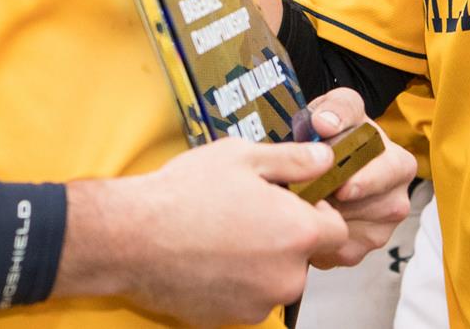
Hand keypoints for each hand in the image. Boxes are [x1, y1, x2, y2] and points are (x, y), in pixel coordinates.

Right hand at [59, 138, 347, 325]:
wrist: (132, 238)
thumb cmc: (184, 195)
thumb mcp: (242, 157)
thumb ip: (293, 160)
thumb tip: (323, 160)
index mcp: (297, 233)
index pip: (336, 231)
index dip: (317, 213)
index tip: (293, 202)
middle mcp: (286, 275)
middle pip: (303, 257)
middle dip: (284, 237)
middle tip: (247, 214)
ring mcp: (258, 302)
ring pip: (274, 278)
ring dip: (259, 261)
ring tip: (221, 235)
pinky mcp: (231, 319)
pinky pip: (246, 297)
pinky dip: (234, 281)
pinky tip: (208, 257)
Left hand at [304, 87, 417, 268]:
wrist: (320, 160)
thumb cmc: (333, 132)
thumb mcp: (336, 108)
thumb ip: (336, 109)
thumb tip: (326, 124)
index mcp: (399, 164)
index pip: (391, 174)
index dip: (366, 181)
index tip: (343, 187)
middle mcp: (397, 200)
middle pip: (370, 209)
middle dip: (338, 203)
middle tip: (311, 196)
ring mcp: (381, 229)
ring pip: (351, 231)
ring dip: (324, 219)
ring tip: (301, 200)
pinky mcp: (361, 250)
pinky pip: (338, 251)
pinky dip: (318, 239)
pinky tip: (305, 218)